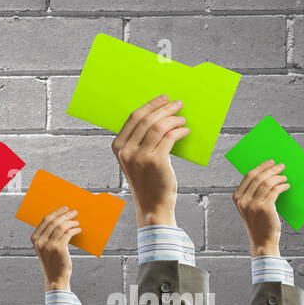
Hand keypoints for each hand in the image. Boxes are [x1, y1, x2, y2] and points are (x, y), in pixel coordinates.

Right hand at [32, 207, 80, 291]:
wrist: (55, 278)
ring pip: (61, 227)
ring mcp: (49, 245)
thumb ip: (49, 235)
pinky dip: (74, 230)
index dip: (56, 212)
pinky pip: (68, 234)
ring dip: (71, 222)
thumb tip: (62, 220)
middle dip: (65, 215)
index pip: (45, 220)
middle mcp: (40, 241)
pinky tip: (78, 230)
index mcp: (35, 239)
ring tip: (77, 222)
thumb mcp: (46, 248)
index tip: (65, 208)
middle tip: (74, 212)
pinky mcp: (59, 249)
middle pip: (54, 221)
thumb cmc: (53, 262)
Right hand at [111, 95, 188, 227]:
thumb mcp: (135, 159)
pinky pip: (169, 138)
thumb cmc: (147, 180)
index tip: (163, 99)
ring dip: (174, 119)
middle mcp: (126, 150)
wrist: (152, 205)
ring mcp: (140, 156)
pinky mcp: (156, 161)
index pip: (133, 117)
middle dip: (164, 108)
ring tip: (182, 118)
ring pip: (159, 126)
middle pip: (146, 119)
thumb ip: (139, 140)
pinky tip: (185, 131)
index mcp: (118, 147)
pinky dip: (179, 131)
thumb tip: (158, 116)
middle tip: (177, 104)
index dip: (150, 105)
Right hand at [233, 160, 289, 256]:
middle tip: (281, 166)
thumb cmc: (258, 223)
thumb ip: (253, 193)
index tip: (270, 162)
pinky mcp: (265, 208)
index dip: (261, 167)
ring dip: (278, 177)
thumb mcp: (249, 208)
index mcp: (237, 198)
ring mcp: (253, 204)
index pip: (248, 176)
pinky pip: (275, 191)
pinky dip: (282, 186)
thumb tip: (267, 176)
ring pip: (267, 183)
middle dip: (271, 169)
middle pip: (258, 177)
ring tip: (285, 176)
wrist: (262, 241)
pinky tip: (286, 186)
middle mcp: (243, 200)